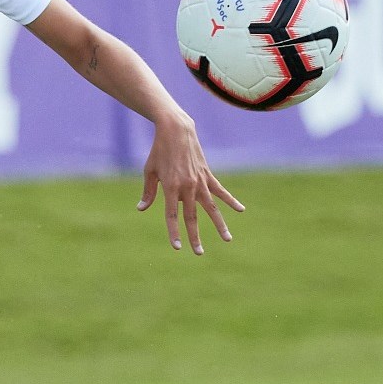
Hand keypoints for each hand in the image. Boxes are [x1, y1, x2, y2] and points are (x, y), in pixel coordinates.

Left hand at [137, 115, 242, 254]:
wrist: (176, 130)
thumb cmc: (159, 151)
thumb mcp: (149, 171)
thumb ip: (148, 192)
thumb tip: (141, 209)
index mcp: (170, 187)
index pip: (172, 216)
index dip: (174, 232)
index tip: (178, 247)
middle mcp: (187, 187)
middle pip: (192, 217)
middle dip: (195, 236)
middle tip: (199, 253)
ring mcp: (199, 181)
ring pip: (211, 208)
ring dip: (220, 225)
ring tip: (227, 239)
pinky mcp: (207, 175)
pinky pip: (221, 191)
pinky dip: (231, 200)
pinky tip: (241, 210)